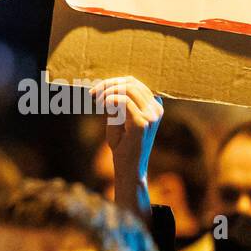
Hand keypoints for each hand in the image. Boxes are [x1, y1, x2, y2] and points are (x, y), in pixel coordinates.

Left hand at [91, 76, 162, 215]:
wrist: (128, 168)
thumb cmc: (123, 144)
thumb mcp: (120, 118)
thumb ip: (118, 101)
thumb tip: (107, 83)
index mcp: (155, 106)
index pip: (135, 82)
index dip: (114, 82)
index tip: (97, 90)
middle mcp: (156, 109)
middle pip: (131, 82)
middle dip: (108, 84)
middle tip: (93, 94)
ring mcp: (151, 116)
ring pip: (128, 88)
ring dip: (108, 92)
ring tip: (97, 102)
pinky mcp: (142, 123)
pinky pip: (123, 101)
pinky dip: (110, 100)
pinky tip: (102, 107)